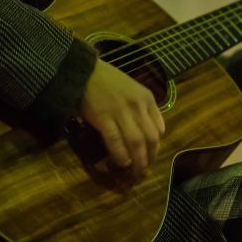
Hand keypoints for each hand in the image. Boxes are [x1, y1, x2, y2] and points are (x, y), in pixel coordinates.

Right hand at [78, 59, 164, 176]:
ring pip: (136, 142)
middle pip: (151, 138)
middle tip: (143, 169)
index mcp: (147, 98)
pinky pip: (116, 141)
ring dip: (137, 161)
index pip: (159, 129)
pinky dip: (120, 155)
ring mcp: (121, 112)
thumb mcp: (134, 90)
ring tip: (134, 172)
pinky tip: (121, 163)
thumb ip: (145, 108)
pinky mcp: (103, 117)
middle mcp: (138, 105)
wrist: (83, 70)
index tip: (149, 156)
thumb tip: (155, 132)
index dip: (156, 147)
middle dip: (149, 158)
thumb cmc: (107, 80)